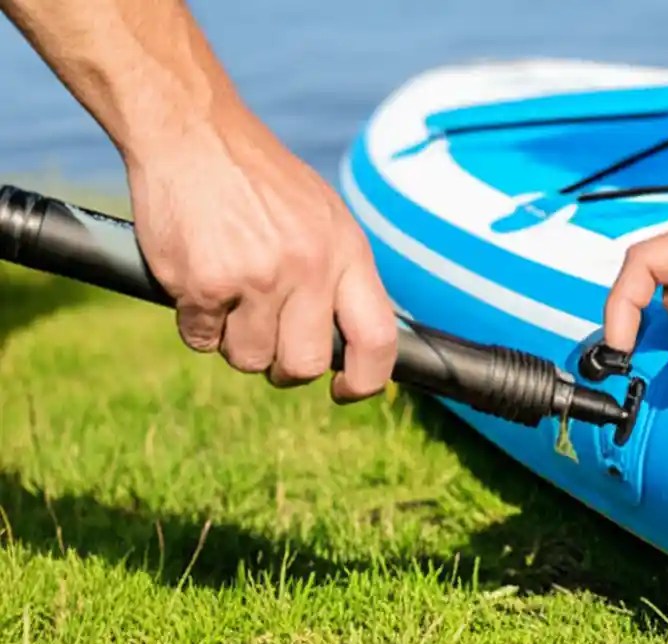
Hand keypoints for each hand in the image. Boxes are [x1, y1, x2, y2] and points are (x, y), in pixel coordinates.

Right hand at [122, 109, 396, 402]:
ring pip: (249, 358)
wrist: (192, 131)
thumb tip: (356, 341)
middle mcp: (309, 267)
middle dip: (284, 367)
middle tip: (267, 342)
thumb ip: (342, 274)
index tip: (347, 391)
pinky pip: (202, 340)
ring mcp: (256, 277)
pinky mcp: (203, 283)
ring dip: (234, 341)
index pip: (378, 339)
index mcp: (347, 251)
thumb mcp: (324, 214)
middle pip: (305, 364)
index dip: (366, 381)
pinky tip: (197, 279)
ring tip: (229, 293)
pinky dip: (196, 323)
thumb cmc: (259, 179)